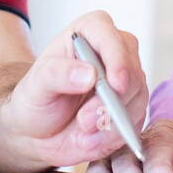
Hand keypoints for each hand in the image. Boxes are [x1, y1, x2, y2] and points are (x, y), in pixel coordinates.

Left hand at [0, 10, 146, 168]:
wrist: (38, 130)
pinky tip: (90, 141)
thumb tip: (89, 73)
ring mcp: (127, 80)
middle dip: (110, 102)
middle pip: (131, 71)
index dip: (117, 59)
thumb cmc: (35, 98)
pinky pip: (135, 122)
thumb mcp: (36, 85)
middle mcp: (115, 51)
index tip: (115, 85)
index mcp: (91, 31)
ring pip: (136, 99)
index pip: (111, 37)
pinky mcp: (132, 107)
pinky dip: (113, 136)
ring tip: (81, 136)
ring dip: (110, 124)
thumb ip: (57, 74)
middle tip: (84, 122)